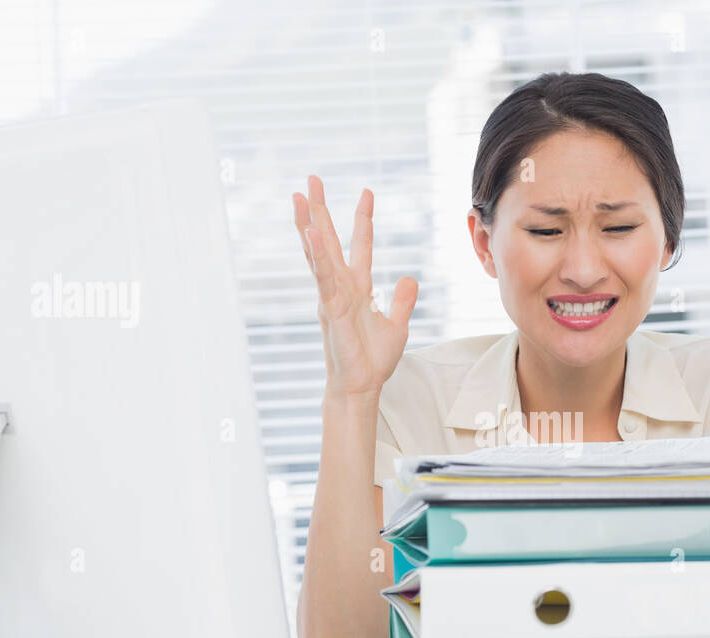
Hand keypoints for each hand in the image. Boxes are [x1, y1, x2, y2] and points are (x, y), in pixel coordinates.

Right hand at [292, 175, 417, 398]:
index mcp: (357, 288)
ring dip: (309, 224)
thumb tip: (409, 278)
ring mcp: (332, 295)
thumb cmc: (373, 360)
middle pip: (328, 240)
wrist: (361, 385)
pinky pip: (322, 277)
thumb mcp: (397, 325)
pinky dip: (317, 256)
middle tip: (311, 179)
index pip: (359, 246)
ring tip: (300, 196)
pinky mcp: (330, 308)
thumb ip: (402, 300)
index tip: (367, 193)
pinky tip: (309, 234)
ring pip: (318, 253)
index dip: (363, 220)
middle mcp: (340, 286)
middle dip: (321, 210)